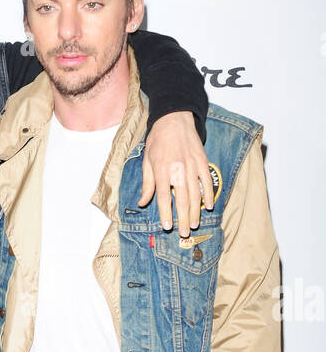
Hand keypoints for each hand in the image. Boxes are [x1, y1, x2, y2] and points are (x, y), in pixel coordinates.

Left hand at [139, 111, 214, 237]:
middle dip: (182, 218)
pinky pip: (207, 181)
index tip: (167, 226)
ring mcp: (192, 165)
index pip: (163, 197)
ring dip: (195, 211)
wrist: (174, 119)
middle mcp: (178, 169)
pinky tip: (209, 206)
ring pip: (195, 194)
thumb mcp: (147, 161)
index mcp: (162, 170)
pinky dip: (209, 195)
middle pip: (181, 199)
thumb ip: (147, 183)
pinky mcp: (203, 161)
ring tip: (194, 225)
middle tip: (183, 233)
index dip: (165, 213)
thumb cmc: (157, 140)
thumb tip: (143, 202)